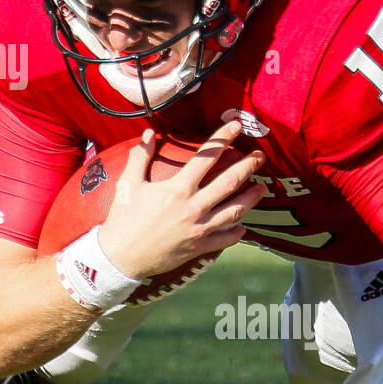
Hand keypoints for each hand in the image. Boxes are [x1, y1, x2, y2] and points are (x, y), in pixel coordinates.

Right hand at [98, 121, 265, 280]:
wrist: (120, 257)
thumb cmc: (123, 219)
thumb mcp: (128, 184)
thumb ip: (140, 157)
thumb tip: (148, 134)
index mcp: (178, 188)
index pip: (207, 156)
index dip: (224, 138)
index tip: (237, 126)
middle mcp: (193, 207)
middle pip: (229, 182)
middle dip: (249, 166)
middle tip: (261, 156)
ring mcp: (199, 229)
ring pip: (235, 211)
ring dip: (251, 198)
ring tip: (261, 188)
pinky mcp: (199, 247)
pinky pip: (226, 239)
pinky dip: (237, 232)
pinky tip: (242, 226)